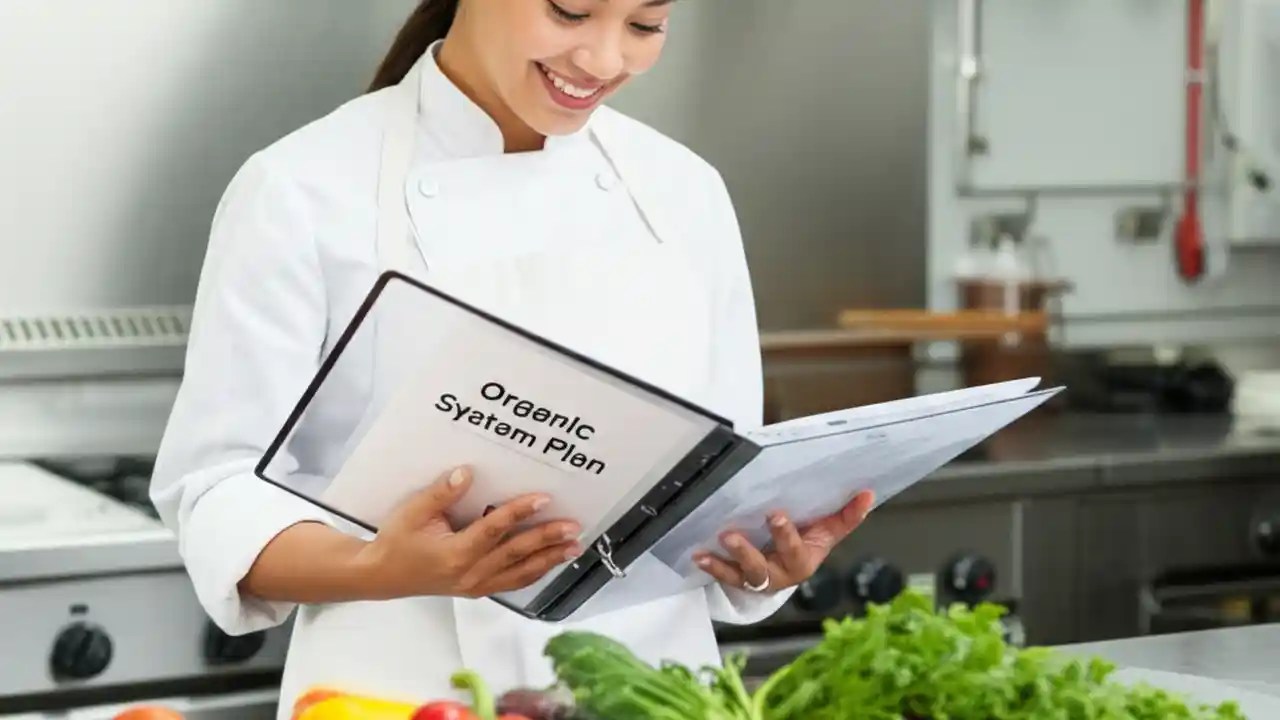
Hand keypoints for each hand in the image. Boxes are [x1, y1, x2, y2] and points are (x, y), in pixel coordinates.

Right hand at [355, 466, 581, 599]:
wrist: (383, 575)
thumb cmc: (397, 540)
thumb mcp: (412, 513)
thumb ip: (441, 493)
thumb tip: (466, 473)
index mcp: (455, 553)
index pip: (494, 529)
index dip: (520, 512)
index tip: (544, 498)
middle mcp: (470, 573)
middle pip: (515, 553)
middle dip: (546, 539)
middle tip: (573, 527)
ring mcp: (476, 585)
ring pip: (519, 572)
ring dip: (548, 559)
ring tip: (573, 547)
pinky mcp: (478, 589)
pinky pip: (512, 582)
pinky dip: (534, 572)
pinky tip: (550, 562)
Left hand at [694, 490, 874, 593]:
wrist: (790, 569)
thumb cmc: (810, 544)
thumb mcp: (829, 532)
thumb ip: (847, 515)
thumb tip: (868, 493)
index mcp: (803, 562)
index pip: (795, 550)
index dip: (785, 535)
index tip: (775, 514)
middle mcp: (779, 575)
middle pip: (764, 568)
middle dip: (748, 553)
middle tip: (732, 534)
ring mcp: (758, 580)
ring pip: (743, 573)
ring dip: (728, 559)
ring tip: (717, 541)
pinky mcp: (740, 579)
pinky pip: (725, 574)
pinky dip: (712, 565)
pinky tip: (699, 554)